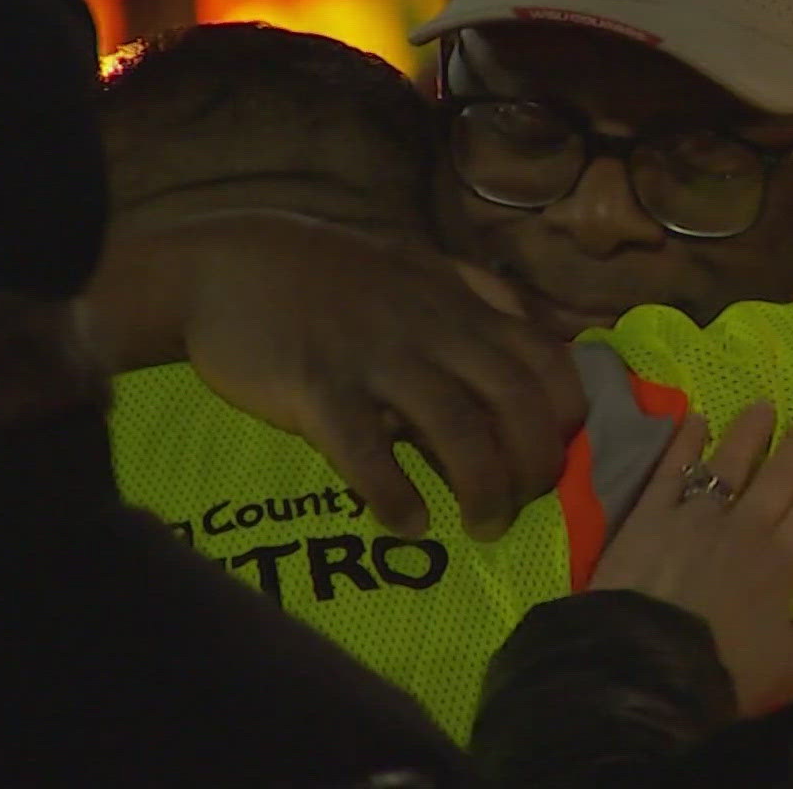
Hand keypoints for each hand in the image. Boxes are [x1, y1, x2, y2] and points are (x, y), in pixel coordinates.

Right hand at [142, 211, 585, 539]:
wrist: (227, 266)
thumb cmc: (329, 274)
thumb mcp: (416, 267)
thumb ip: (477, 296)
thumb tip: (536, 330)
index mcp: (460, 306)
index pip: (544, 359)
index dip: (565, 413)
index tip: (558, 452)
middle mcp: (431, 330)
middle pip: (514, 401)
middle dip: (533, 464)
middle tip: (522, 504)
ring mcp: (376, 358)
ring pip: (456, 430)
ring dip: (481, 488)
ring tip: (479, 526)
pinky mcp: (318, 386)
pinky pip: (366, 451)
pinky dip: (394, 493)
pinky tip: (407, 521)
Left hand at [591, 404, 792, 715]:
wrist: (643, 665)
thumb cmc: (719, 670)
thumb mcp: (787, 666)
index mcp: (780, 563)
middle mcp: (744, 528)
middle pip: (780, 478)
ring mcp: (695, 515)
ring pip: (729, 463)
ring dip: (748, 433)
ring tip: (763, 406)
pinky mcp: (649, 515)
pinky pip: (671, 470)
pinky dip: (684, 442)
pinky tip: (694, 419)